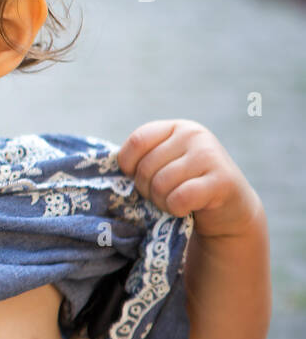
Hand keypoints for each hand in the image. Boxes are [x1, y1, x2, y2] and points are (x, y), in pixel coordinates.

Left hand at [117, 119, 263, 238]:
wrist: (230, 211)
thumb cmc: (186, 188)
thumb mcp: (164, 165)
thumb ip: (142, 158)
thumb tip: (109, 163)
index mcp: (176, 127)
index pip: (137, 141)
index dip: (130, 166)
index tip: (140, 178)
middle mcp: (194, 135)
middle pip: (145, 168)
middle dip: (148, 190)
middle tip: (165, 195)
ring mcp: (209, 155)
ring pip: (160, 184)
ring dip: (162, 202)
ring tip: (177, 202)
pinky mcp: (221, 180)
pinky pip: (179, 198)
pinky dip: (177, 209)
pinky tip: (188, 208)